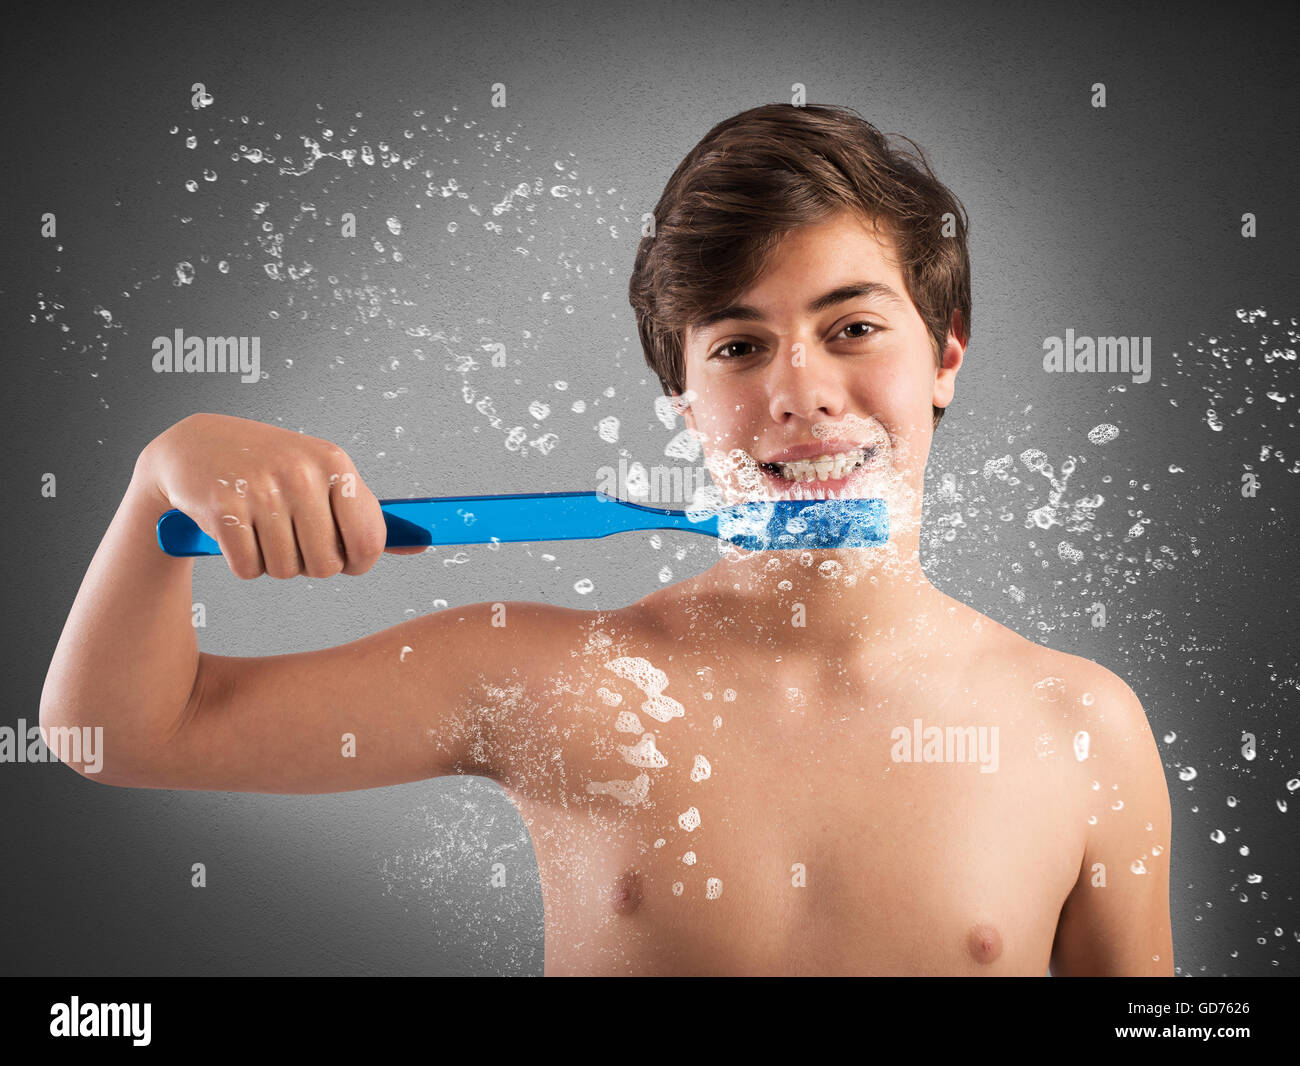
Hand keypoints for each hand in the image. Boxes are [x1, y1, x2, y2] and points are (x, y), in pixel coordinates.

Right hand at [136, 412, 422, 577]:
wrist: (194, 447)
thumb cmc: (270, 469)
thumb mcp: (323, 477)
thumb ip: (365, 515)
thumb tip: (418, 546)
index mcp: (334, 463)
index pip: (369, 542)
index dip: (358, 562)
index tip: (345, 557)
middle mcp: (300, 473)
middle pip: (326, 565)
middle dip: (310, 564)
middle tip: (294, 539)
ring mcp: (260, 489)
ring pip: (285, 570)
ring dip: (275, 563)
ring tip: (265, 530)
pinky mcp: (223, 509)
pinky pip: (249, 569)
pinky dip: (244, 562)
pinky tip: (240, 532)